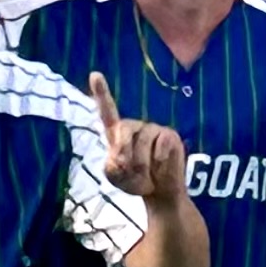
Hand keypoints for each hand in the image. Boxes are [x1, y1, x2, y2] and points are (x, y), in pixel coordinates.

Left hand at [88, 73, 188, 204]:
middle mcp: (135, 127)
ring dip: (141, 163)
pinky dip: (158, 162)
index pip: (108, 110)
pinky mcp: (170, 136)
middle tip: (128, 170)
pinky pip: (161, 146)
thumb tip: (121, 155)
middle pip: (124, 128)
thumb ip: (110, 166)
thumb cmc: (135, 181)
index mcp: (117, 133)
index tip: (95, 74)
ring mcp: (154, 129)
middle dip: (124, 151)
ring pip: (143, 141)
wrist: (160, 192)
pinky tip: (160, 167)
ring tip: (145, 173)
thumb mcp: (115, 177)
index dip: (102, 93)